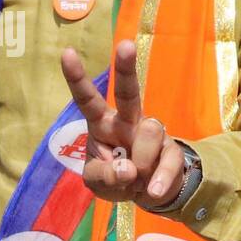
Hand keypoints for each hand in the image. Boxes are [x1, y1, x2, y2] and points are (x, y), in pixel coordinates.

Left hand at [60, 39, 185, 209]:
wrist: (148, 195)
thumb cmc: (116, 180)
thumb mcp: (98, 184)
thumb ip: (104, 177)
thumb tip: (127, 169)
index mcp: (102, 124)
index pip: (87, 100)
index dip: (77, 79)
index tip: (67, 53)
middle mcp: (127, 121)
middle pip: (128, 92)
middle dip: (126, 68)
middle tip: (125, 45)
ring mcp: (152, 133)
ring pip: (149, 132)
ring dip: (140, 165)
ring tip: (136, 179)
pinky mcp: (173, 149)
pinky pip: (168, 162)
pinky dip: (158, 181)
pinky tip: (151, 191)